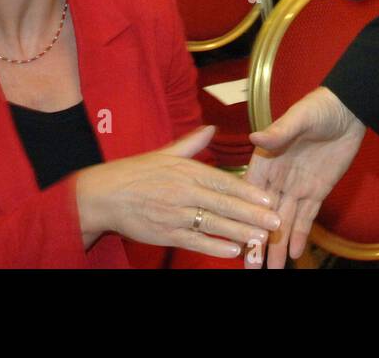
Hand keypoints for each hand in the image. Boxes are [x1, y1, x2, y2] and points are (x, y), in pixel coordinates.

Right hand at [76, 126, 281, 258]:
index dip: (248, 192)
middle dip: (253, 214)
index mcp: (187, 171)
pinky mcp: (166, 233)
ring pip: (214, 224)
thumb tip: (210, 128)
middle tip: (275, 222)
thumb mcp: (164, 153)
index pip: (224, 182)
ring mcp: (176, 214)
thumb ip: (191, 144)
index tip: (268, 199)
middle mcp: (185, 192)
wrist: (103, 195)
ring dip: (240, 231)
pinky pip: (195, 241)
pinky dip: (215, 246)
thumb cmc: (135, 173)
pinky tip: (233, 250)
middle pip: (225, 204)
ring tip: (261, 237)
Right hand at [246, 87, 365, 267]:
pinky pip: (306, 217)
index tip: (237, 238)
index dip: (242, 215)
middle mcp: (277, 178)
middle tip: (250, 266)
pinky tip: (294, 254)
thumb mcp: (299, 117)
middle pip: (263, 214)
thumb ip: (279, 131)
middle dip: (257, 240)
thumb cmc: (318, 108)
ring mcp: (297, 186)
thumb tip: (256, 136)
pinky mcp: (317, 191)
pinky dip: (300, 235)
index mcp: (266, 160)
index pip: (249, 193)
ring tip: (271, 269)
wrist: (348, 110)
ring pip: (284, 221)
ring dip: (277, 245)